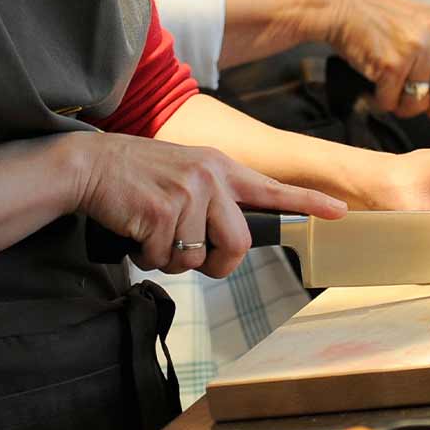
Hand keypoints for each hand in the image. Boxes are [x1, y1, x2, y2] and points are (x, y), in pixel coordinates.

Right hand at [69, 134, 346, 277]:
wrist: (90, 165)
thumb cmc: (136, 176)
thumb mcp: (184, 173)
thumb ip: (212, 198)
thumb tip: (227, 243)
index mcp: (220, 167)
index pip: (272, 189)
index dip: (308, 204)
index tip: (339, 212)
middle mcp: (210, 176)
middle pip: (239, 245)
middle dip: (216, 264)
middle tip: (191, 258)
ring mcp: (187, 192)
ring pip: (197, 258)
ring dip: (171, 260)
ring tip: (152, 232)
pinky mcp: (162, 211)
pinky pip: (165, 259)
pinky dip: (147, 256)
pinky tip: (136, 231)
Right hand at [323, 0, 429, 119]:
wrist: (346, 7)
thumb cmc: (386, 23)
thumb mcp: (427, 24)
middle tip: (423, 99)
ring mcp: (418, 47)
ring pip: (422, 105)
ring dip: (405, 103)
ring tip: (392, 79)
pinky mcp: (393, 62)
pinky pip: (395, 102)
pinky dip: (383, 99)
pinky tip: (376, 79)